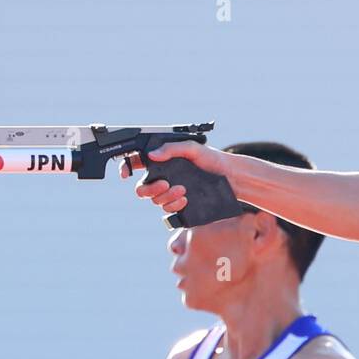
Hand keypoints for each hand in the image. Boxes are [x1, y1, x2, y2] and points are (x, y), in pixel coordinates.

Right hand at [119, 142, 233, 213]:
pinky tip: (185, 200)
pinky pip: (167, 210)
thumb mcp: (192, 148)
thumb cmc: (212, 159)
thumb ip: (172, 149)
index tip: (126, 173)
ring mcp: (170, 193)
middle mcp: (164, 177)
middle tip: (165, 184)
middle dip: (149, 188)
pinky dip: (174, 206)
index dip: (127, 167)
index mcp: (163, 160)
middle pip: (142, 188)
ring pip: (155, 200)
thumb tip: (152, 155)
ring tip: (182, 190)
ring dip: (166, 197)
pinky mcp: (179, 206)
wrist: (231, 178)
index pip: (137, 163)